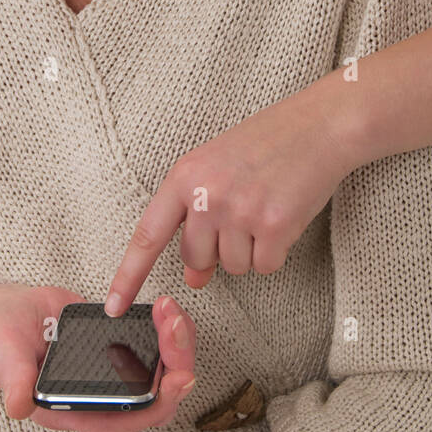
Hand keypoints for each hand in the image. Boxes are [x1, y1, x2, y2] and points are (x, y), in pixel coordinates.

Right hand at [0, 285, 195, 431]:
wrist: (1, 313)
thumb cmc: (0, 341)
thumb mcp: (4, 359)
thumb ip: (13, 382)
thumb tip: (18, 406)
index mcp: (76, 409)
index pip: (126, 420)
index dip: (156, 405)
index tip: (176, 378)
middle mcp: (100, 394)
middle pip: (155, 395)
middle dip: (176, 363)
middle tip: (176, 326)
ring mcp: (112, 368)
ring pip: (160, 369)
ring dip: (176, 344)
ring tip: (172, 311)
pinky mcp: (117, 341)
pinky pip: (153, 343)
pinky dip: (165, 327)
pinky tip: (165, 306)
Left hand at [106, 77, 352, 314]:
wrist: (318, 126)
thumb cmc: (266, 144)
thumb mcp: (218, 171)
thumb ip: (196, 219)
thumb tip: (194, 278)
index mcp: (184, 176)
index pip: (147, 235)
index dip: (128, 275)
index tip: (112, 305)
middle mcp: (207, 196)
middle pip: (196, 259)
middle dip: (216, 250)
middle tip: (241, 212)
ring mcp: (240, 211)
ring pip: (232, 267)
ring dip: (250, 250)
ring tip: (264, 208)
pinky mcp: (274, 226)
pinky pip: (265, 266)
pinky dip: (275, 251)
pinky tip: (283, 218)